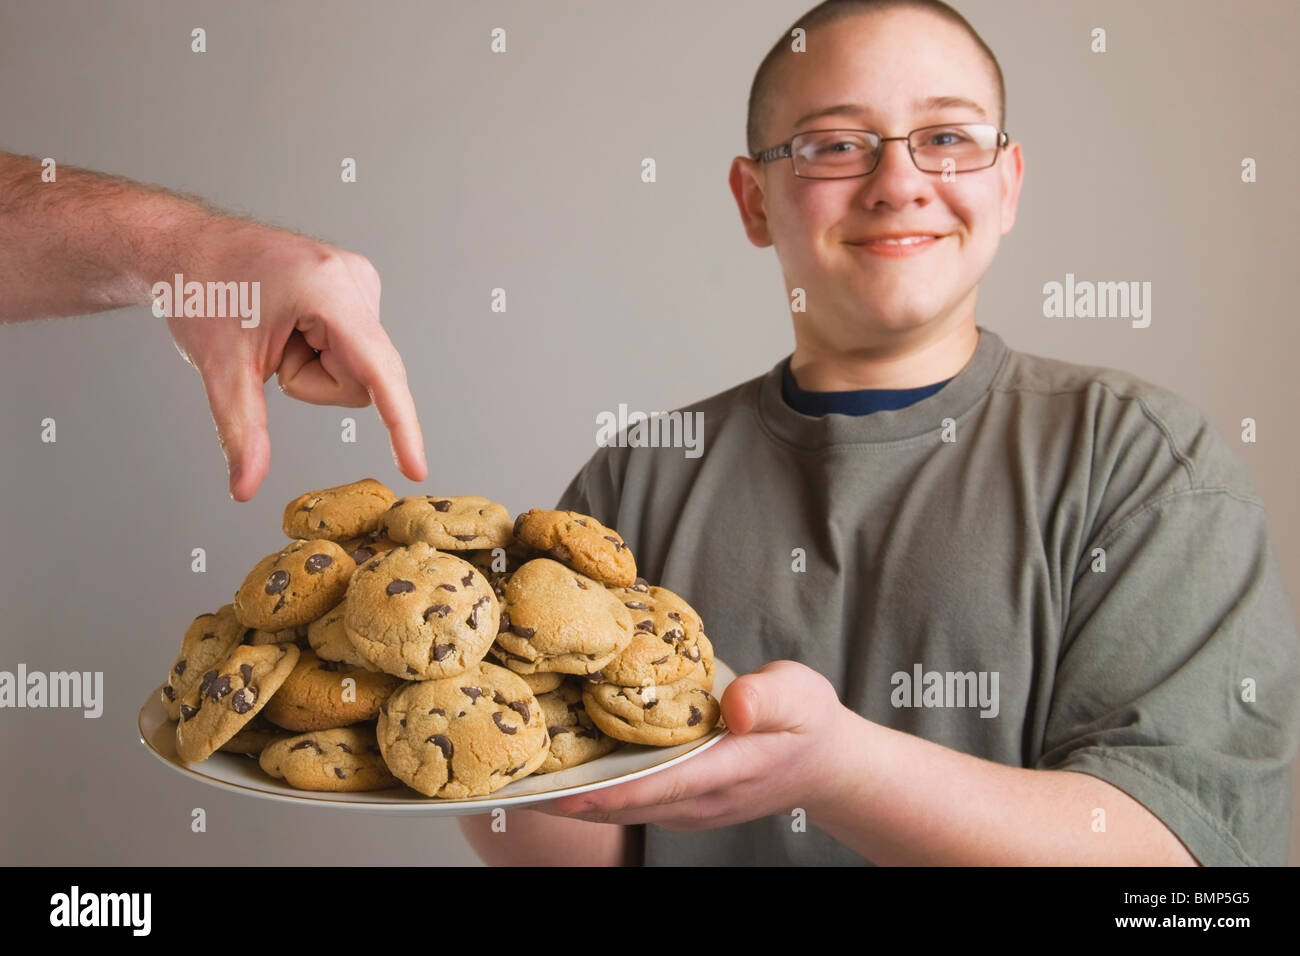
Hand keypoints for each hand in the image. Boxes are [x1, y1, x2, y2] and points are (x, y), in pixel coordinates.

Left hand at [165, 226, 426, 499]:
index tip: (415, 468)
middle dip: (314, 380)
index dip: (399, 424)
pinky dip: (321, 351)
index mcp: (327, 291)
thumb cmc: (202, 292)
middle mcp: (356, 280)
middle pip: (362, 378)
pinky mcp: (358, 287)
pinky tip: (292, 324)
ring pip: (359, 368)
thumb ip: (242, 432)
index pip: (377, 371)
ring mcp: (360, 281)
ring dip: (315, 366)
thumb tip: (244, 489)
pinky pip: (356, 349)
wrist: (189, 248)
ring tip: (276, 333)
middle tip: (269, 351)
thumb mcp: (220, 369)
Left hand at [534, 660, 851, 829]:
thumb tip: (732, 706)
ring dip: (578, 793)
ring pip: (623, 805)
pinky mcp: (681, 800)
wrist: (827, 763)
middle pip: (625, 804)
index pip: (658, 787)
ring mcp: (688, 806)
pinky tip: (568, 763)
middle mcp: (699, 799)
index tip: (561, 790)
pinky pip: (632, 798)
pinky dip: (598, 786)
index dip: (608, 791)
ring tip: (526, 771)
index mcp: (725, 772)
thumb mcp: (800, 695)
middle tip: (517, 778)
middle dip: (572, 795)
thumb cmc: (808, 721)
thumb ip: (767, 699)